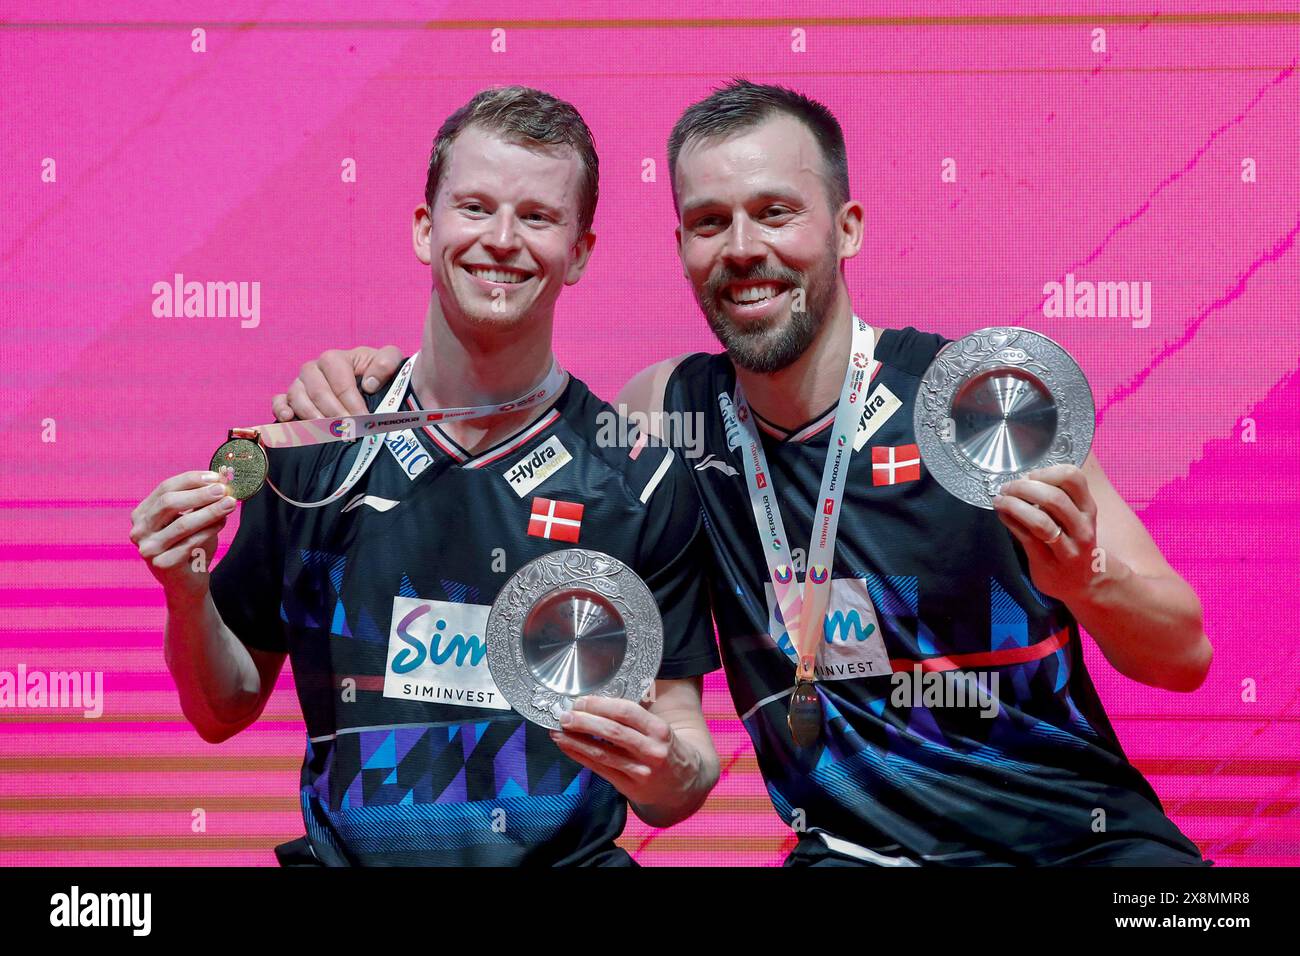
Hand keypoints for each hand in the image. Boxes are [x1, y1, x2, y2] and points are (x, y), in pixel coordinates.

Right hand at [130, 471, 236, 599]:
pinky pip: (191, 542)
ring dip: (209, 511)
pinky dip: (209, 530)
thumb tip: (223, 478)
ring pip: (182, 523)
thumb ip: (202, 500)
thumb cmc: (191, 545)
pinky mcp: (162, 564)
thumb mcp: (194, 519)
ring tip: (230, 503)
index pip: (165, 488)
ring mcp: (148, 548)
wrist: (187, 582)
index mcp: (142, 513)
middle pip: (169, 503)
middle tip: (224, 489)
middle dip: (200, 494)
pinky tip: (222, 522)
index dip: (191, 479)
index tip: (216, 476)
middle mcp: (139, 530)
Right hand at [271, 345, 404, 420]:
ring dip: (313, 416)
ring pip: (298, 397)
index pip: (340, 383)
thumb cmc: (375, 373)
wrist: (366, 386)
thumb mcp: (388, 361)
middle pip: (318, 392)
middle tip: (349, 432)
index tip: (364, 420)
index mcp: (335, 359)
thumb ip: (386, 362)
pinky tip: (289, 419)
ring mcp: (299, 383)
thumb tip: (369, 384)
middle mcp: (313, 369)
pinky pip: (278, 401)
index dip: (353, 403)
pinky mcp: (289, 397)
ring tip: (328, 431)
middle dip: (335, 414)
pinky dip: (281, 409)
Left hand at [549, 696, 696, 808]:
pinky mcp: (630, 788)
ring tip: (557, 731)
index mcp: (659, 730)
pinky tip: (567, 747)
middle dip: (585, 722)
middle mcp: (651, 751)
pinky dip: (580, 756)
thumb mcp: (660, 728)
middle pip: (613, 732)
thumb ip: (635, 717)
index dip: (601, 705)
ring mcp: (641, 772)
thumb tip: (596, 703)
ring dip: (576, 741)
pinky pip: (600, 769)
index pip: (627, 712)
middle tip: (564, 715)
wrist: (685, 784)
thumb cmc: (665, 748)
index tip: (581, 701)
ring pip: (603, 753)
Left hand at [992, 464, 1104, 601]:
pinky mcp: (1048, 563)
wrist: (1084, 583)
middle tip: (1007, 487)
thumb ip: (1055, 498)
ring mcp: (1068, 548)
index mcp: (1087, 509)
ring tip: (1000, 500)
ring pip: (1040, 521)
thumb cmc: (1072, 542)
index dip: (1047, 471)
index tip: (1029, 475)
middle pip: (1054, 498)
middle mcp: (1082, 527)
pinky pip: (1026, 538)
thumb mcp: (1074, 517)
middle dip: (1024, 488)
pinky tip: (1002, 515)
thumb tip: (1021, 479)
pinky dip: (1010, 522)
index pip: (1074, 478)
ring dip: (1015, 506)